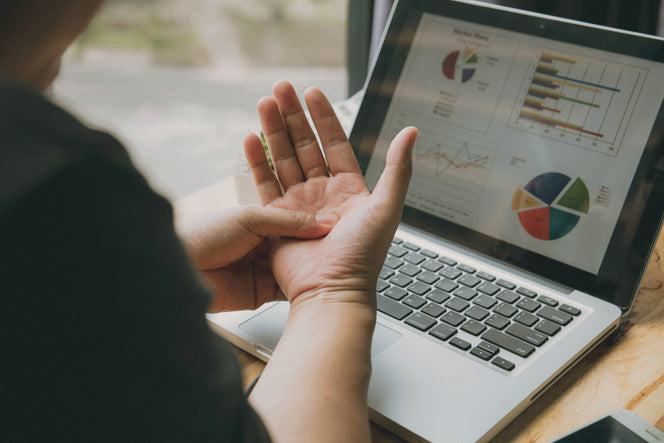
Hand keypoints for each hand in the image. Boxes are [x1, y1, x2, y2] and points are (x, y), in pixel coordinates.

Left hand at [177, 206, 336, 311]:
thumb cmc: (200, 233)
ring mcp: (261, 270)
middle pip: (300, 246)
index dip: (317, 222)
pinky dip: (301, 289)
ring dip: (314, 269)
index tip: (340, 223)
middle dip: (320, 248)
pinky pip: (285, 291)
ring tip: (339, 267)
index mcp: (260, 221)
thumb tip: (322, 222)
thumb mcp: (250, 218)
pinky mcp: (259, 293)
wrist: (172, 268)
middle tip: (345, 247)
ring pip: (296, 269)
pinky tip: (320, 286)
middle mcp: (262, 245)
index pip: (297, 220)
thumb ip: (288, 220)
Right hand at [244, 81, 417, 308]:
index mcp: (349, 189)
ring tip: (264, 104)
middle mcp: (322, 194)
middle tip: (281, 88)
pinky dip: (256, 161)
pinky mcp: (276, 220)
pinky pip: (264, 183)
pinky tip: (250, 138)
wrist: (332, 293)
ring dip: (273, 130)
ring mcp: (297, 206)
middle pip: (304, 145)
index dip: (323, 117)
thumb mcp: (386, 207)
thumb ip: (398, 168)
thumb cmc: (362, 256)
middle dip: (293, 115)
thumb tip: (411, 132)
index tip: (312, 92)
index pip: (334, 143)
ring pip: (282, 159)